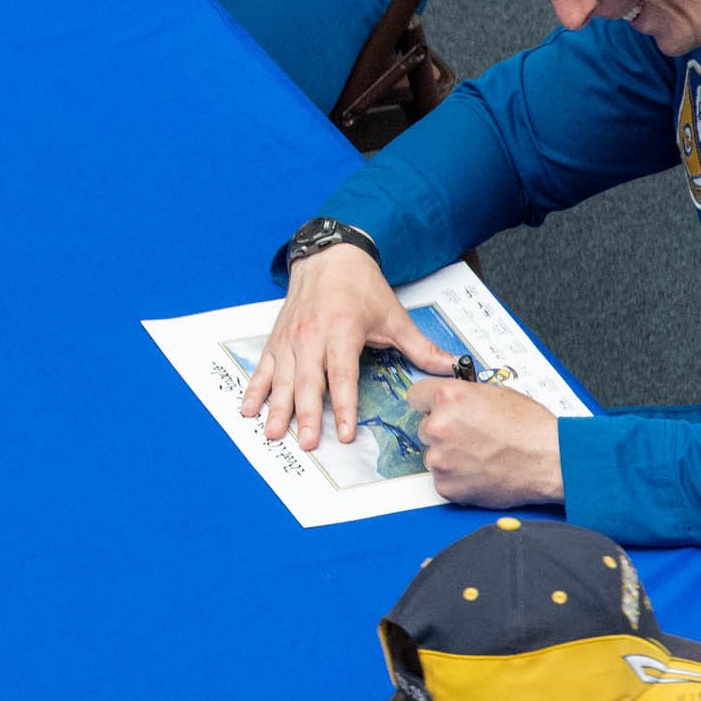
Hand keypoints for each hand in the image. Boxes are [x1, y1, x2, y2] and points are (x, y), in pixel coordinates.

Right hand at [236, 242, 453, 446]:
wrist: (329, 256)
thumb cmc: (360, 286)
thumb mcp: (393, 315)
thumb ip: (420, 347)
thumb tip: (452, 367)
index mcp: (342, 331)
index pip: (341, 376)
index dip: (343, 406)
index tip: (345, 432)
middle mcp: (312, 336)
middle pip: (307, 382)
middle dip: (306, 415)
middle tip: (307, 443)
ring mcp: (290, 338)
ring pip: (281, 378)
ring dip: (277, 407)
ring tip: (273, 433)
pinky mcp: (277, 339)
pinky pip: (264, 367)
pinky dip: (255, 389)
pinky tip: (249, 409)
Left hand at [411, 377, 563, 506]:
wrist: (550, 461)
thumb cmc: (530, 427)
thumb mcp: (494, 393)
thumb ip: (464, 395)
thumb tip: (450, 399)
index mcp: (448, 398)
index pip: (416, 396)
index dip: (429, 403)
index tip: (434, 409)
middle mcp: (439, 427)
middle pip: (425, 428)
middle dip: (444, 432)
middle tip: (472, 437)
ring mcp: (440, 459)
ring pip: (434, 454)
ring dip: (450, 456)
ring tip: (481, 455)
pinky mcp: (446, 486)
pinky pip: (443, 478)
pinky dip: (457, 477)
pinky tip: (480, 471)